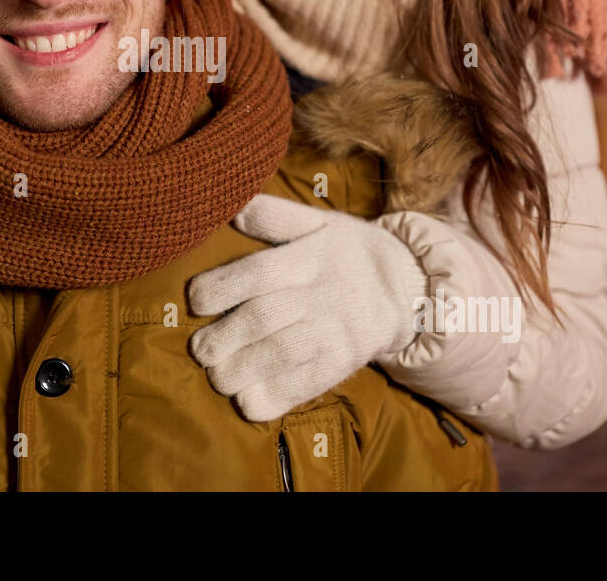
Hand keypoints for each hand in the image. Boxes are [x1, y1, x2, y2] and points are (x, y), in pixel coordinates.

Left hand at [188, 194, 426, 421]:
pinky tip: (247, 400)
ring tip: (216, 373)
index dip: (221, 287)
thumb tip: (234, 205)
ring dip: (240, 369)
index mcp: (311, 257)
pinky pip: (305, 386)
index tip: (195, 299)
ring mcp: (334, 334)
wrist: (411, 290)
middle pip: (264, 317)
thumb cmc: (351, 254)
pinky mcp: (342, 364)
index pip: (260, 272)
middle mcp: (321, 296)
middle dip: (224, 336)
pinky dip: (273, 397)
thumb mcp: (321, 223)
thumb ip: (276, 215)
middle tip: (199, 348)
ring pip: (280, 354)